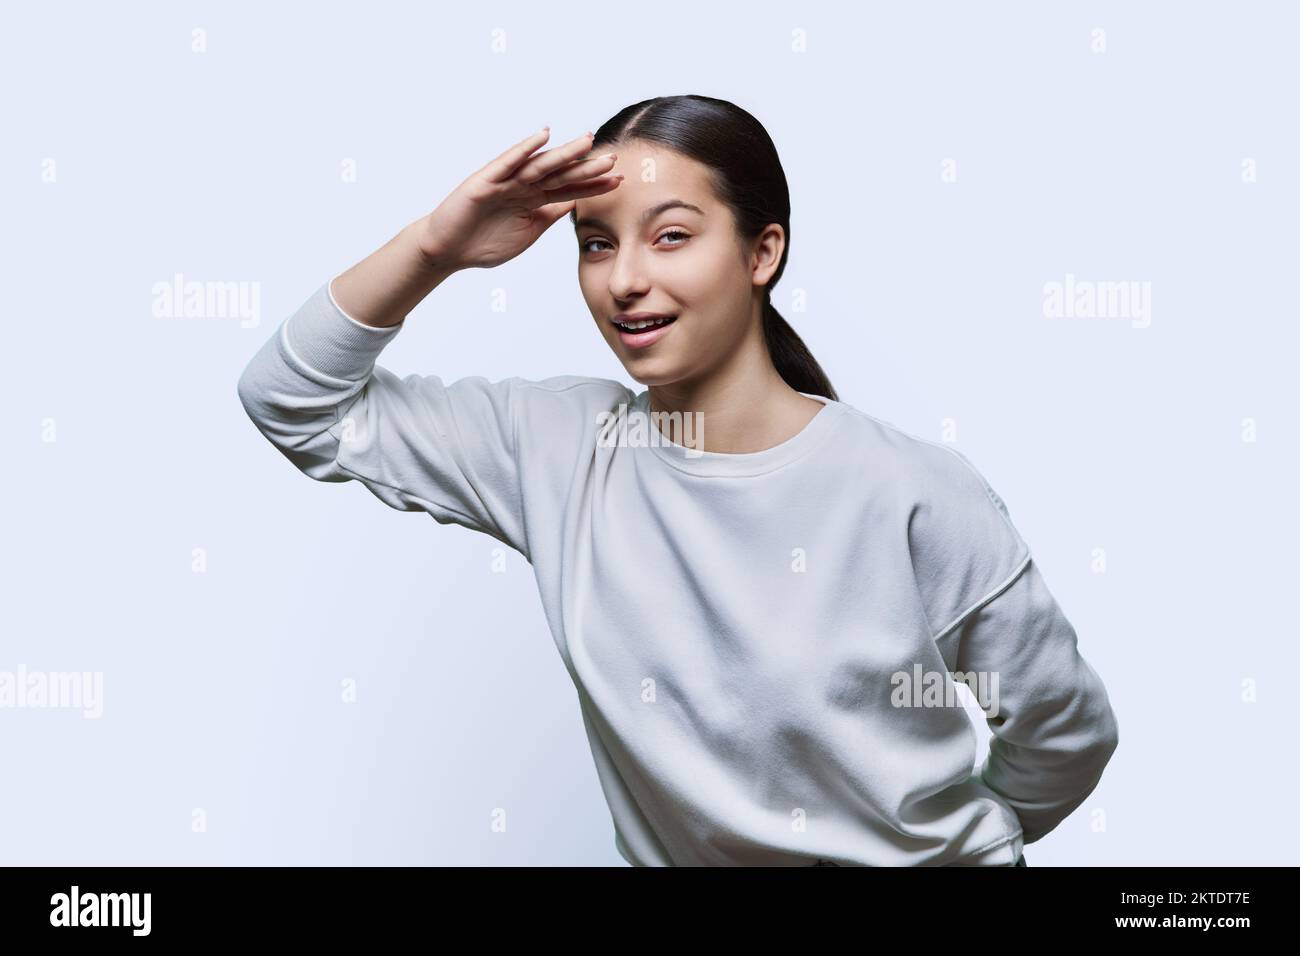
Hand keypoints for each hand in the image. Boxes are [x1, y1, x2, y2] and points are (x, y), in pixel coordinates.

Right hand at [417, 128, 621, 271]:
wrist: (448, 250)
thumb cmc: (484, 243)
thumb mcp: (528, 233)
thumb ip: (549, 215)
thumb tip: (575, 200)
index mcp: (534, 200)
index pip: (570, 189)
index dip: (594, 185)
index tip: (619, 180)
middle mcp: (523, 186)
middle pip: (561, 174)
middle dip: (587, 167)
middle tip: (614, 158)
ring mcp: (505, 181)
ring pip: (541, 165)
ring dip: (564, 153)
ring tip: (587, 141)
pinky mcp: (486, 180)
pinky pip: (509, 162)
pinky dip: (525, 149)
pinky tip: (543, 136)